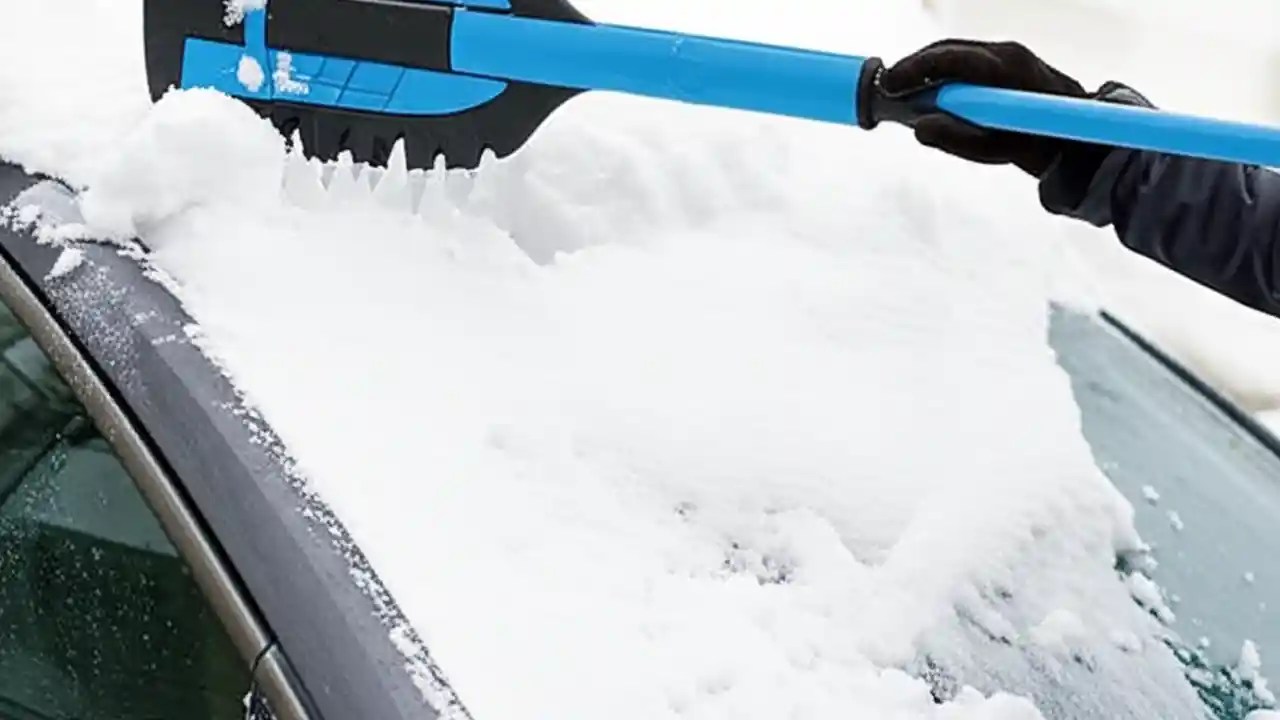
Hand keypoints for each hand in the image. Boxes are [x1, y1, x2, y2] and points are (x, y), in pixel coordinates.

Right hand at [880, 39, 1088, 176]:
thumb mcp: (998, 150)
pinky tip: (931, 92)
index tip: (890, 84)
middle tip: (888, 88)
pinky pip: (968, 61)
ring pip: (957, 53)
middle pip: (949, 50)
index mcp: (1006, 67)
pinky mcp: (1010, 64)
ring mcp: (1010, 55)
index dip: (915, 69)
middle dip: (915, 66)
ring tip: (904, 91)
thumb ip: (956, 138)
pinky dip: (945, 73)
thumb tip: (918, 128)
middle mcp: (1007, 52)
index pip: (950, 58)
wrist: (1084, 141)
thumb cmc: (1043, 146)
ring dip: (928, 69)